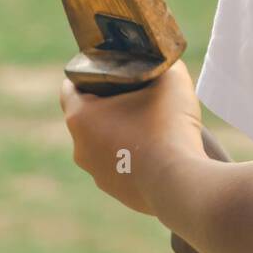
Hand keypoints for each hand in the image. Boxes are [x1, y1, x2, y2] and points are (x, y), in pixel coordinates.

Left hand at [59, 61, 205, 215]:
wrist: (181, 182)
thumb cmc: (169, 126)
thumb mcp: (171, 80)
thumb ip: (163, 65)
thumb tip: (164, 61)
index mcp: (81, 117)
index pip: (71, 88)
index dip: (90, 74)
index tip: (112, 70)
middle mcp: (80, 148)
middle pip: (90, 118)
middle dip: (111, 105)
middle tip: (140, 95)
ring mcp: (97, 174)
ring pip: (105, 145)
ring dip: (123, 134)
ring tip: (155, 127)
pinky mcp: (117, 192)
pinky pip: (122, 167)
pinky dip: (135, 158)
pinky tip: (160, 152)